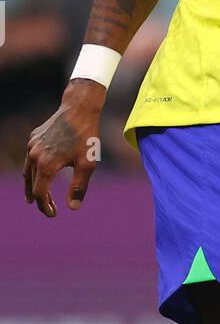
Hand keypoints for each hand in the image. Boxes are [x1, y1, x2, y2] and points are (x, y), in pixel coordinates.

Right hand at [23, 81, 104, 216]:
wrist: (78, 109)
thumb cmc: (86, 137)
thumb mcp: (87, 164)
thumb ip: (79, 187)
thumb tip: (72, 208)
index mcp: (47, 165)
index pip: (40, 193)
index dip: (45, 207)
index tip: (53, 215)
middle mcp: (35, 156)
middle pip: (32, 184)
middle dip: (40, 199)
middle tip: (49, 209)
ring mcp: (32, 146)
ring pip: (27, 172)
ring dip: (32, 186)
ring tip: (34, 197)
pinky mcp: (33, 138)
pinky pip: (30, 158)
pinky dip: (33, 170)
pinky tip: (39, 174)